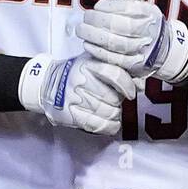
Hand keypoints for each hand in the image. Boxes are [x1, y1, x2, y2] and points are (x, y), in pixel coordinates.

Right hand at [18, 53, 133, 134]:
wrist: (46, 84)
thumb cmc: (75, 73)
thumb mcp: (92, 62)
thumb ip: (115, 69)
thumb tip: (141, 83)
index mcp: (88, 64)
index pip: (114, 74)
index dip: (127, 86)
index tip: (130, 93)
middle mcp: (80, 80)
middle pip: (113, 97)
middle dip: (117, 101)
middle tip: (113, 100)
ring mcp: (74, 98)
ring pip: (108, 112)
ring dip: (114, 114)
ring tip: (111, 111)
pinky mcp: (70, 114)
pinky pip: (98, 125)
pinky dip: (110, 126)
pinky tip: (113, 124)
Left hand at [76, 0, 187, 83]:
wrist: (163, 50)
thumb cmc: (145, 24)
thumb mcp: (141, 7)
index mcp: (150, 13)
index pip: (129, 7)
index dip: (109, 6)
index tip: (98, 5)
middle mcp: (149, 31)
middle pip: (120, 25)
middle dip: (97, 20)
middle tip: (86, 17)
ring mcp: (142, 50)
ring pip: (115, 43)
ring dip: (93, 35)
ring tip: (82, 29)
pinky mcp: (134, 65)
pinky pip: (113, 59)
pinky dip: (97, 51)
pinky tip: (88, 44)